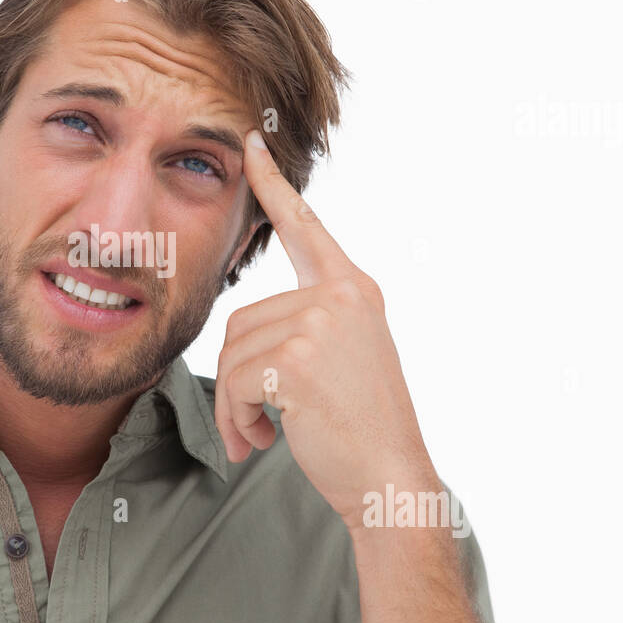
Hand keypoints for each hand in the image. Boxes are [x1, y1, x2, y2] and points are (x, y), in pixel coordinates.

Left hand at [214, 130, 438, 527]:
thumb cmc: (361, 427)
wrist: (390, 478)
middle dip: (238, 379)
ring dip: (235, 405)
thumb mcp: (342, 358)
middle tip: (260, 422)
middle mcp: (339, 296)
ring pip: (231, 353)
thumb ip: (305, 326)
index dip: (273, 186)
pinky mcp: (296, 360)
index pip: (305, 227)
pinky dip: (236, 418)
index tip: (252, 144)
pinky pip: (233, 382)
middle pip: (240, 319)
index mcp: (352, 289)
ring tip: (264, 433)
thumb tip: (244, 329)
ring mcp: (319, 324)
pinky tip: (263, 440)